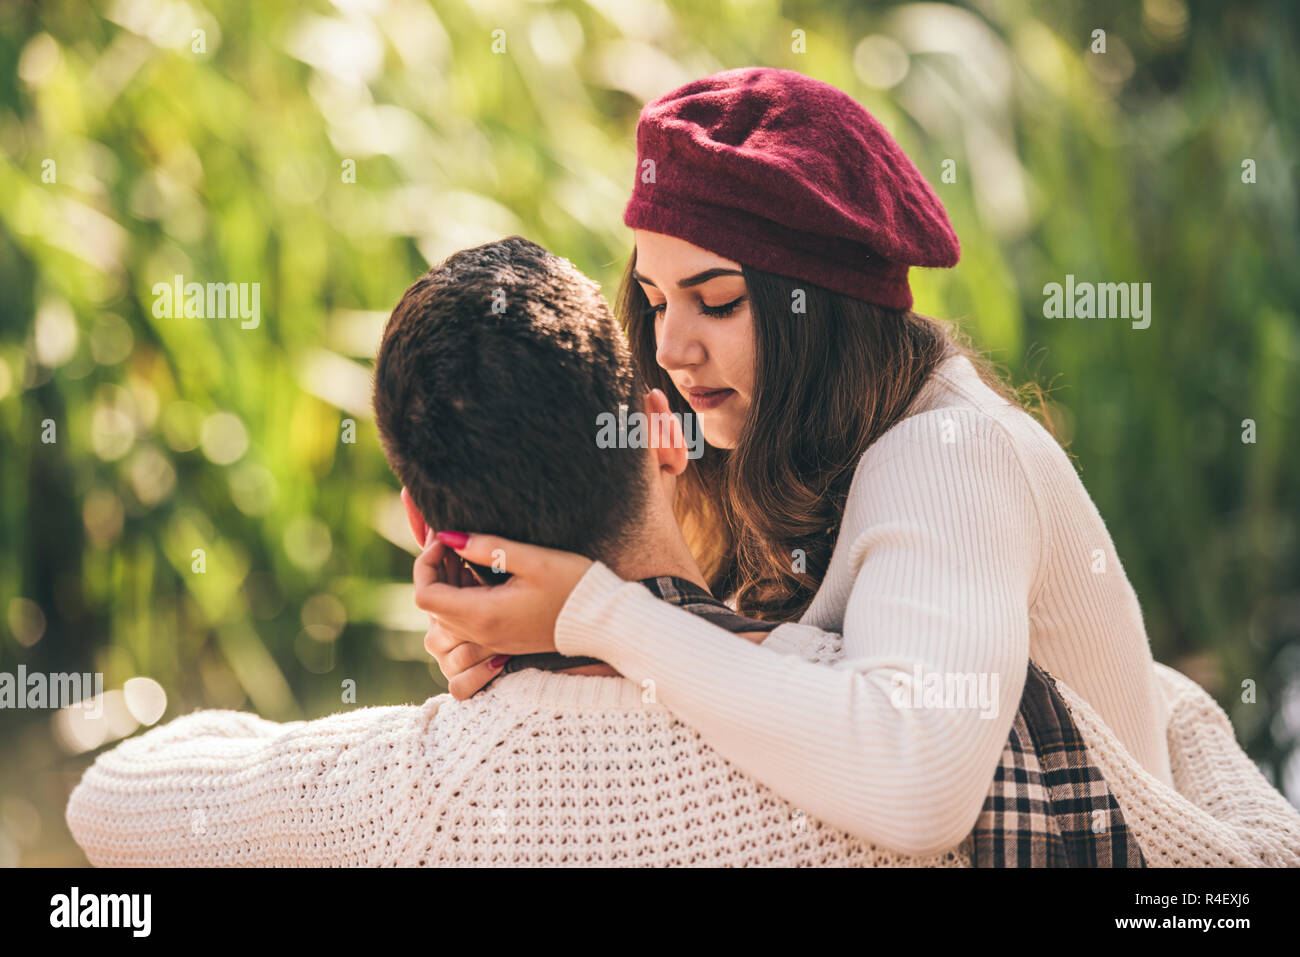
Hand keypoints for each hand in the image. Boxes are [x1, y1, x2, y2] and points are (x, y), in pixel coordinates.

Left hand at [414, 531, 594, 657]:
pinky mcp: (502, 639)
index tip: (446, 539)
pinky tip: (483, 572)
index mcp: (483, 615)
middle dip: (436, 569)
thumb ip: (488, 548)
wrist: (604, 623)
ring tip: (469, 553)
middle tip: (456, 541)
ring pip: (447, 613)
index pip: (425, 595)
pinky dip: (463, 595)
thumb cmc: (573, 587)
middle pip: (432, 605)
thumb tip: (449, 536)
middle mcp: (481, 634)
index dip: (425, 563)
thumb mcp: (533, 559)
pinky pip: (466, 619)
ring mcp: (491, 640)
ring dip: (450, 582)